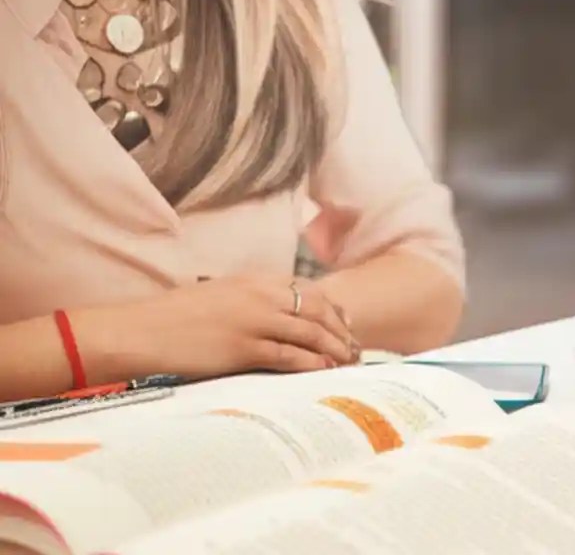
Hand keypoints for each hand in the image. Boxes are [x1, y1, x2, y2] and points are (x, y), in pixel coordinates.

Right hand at [72, 276, 359, 382]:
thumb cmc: (174, 318)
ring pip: (311, 333)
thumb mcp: (220, 296)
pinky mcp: (244, 347)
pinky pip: (290, 355)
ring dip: (335, 349)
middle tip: (356, 350)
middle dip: (342, 331)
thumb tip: (277, 316)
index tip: (347, 326)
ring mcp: (255, 320)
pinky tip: (325, 372)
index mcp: (255, 280)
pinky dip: (312, 364)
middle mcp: (261, 295)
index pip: (310, 291)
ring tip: (348, 364)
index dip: (334, 310)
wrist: (139, 331)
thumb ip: (251, 301)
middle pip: (319, 310)